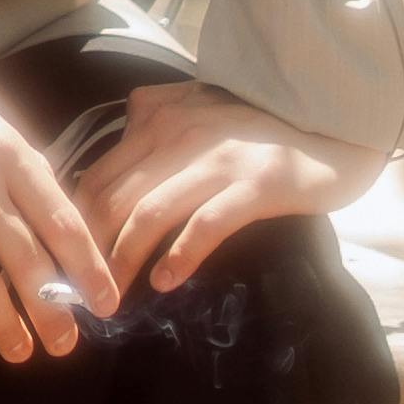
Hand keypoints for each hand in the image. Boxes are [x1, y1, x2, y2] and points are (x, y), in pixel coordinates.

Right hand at [0, 31, 123, 367]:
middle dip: (53, 310)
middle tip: (66, 344)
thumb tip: (55, 217)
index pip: (62, 220)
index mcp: (7, 152)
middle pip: (28, 261)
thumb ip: (16, 167)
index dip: (89, 267)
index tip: (106, 302)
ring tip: (19, 353)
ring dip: (5, 327)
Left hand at [72, 85, 375, 302]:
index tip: (68, 261)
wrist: (335, 126)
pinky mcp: (255, 185)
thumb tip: (118, 142)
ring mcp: (218, 160)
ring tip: (113, 297)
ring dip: (122, 261)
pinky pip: (204, 224)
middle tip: (81, 291)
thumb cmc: (263, 126)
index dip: (75, 222)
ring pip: (148, 214)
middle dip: (89, 251)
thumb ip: (157, 116)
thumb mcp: (201, 107)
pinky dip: (178, 256)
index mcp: (160, 118)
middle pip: (112, 199)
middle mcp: (180, 134)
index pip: (97, 174)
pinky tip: (164, 281)